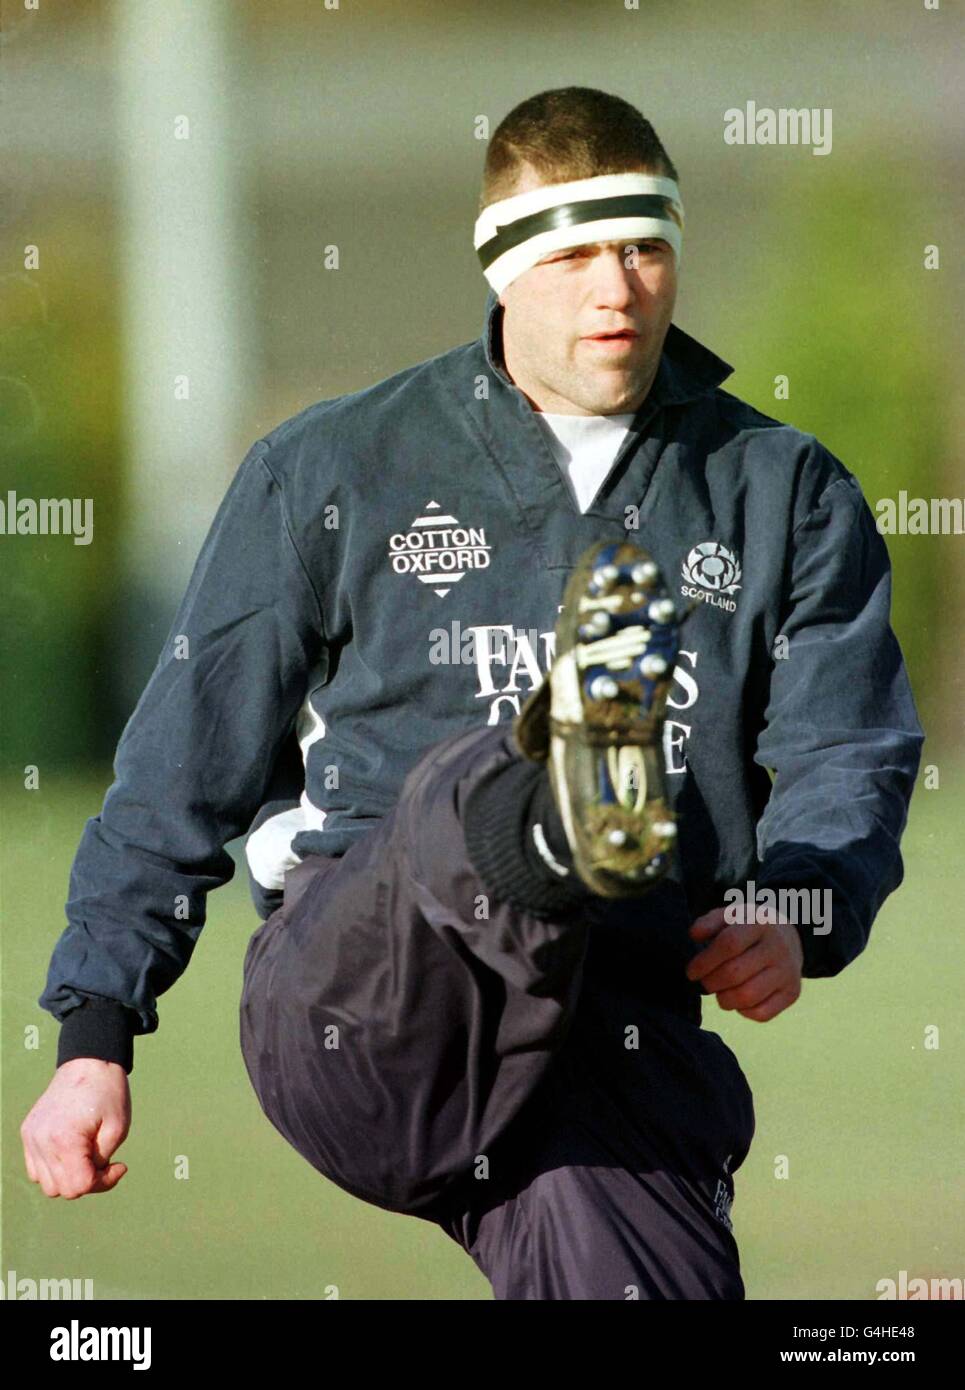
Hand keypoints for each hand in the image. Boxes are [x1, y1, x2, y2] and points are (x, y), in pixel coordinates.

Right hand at [21, 1058, 130, 1198]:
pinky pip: (36, 1169)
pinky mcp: (28, 1132)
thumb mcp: (118, 1129)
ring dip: (70, 1177)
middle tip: (105, 1160)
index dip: (104, 1182)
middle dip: (88, 1181)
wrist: (88, 1062)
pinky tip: (73, 1152)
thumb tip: (89, 1181)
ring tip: (88, 1155)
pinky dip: (54, 1169)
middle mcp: (41, 1141)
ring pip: (48, 1184)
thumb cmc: (108, 1093)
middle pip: (63, 1190)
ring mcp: (31, 1137)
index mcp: (64, 1140)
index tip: (120, 1165)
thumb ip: (102, 1162)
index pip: (79, 1186)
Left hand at [685, 902, 803, 1021]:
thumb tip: (694, 935)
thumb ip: (709, 922)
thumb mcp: (730, 915)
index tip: (691, 971)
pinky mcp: (792, 993)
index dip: (704, 961)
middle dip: (710, 982)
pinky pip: (762, 1014)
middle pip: (735, 973)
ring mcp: (788, 972)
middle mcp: (778, 947)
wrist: (788, 937)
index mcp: (760, 923)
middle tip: (704, 982)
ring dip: (723, 999)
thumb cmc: (748, 928)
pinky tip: (738, 999)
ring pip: (747, 997)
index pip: (729, 944)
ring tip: (719, 991)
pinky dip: (743, 1011)